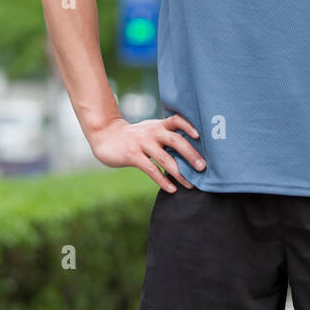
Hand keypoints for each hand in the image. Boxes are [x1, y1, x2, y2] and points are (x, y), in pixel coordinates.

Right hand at [89, 113, 203, 191]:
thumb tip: (191, 149)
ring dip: (179, 173)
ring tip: (190, 184)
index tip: (199, 136)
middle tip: (203, 167)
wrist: (106, 136)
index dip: (188, 126)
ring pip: (165, 158)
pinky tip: (172, 189)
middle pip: (175, 140)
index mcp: (158, 125)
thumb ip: (166, 135)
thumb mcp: (150, 130)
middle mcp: (152, 132)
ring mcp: (142, 143)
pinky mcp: (132, 155)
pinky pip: (151, 169)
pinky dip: (162, 180)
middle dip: (191, 154)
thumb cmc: (134, 136)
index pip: (176, 120)